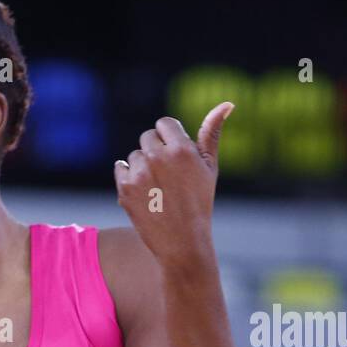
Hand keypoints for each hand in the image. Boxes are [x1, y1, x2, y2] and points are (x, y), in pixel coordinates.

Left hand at [112, 102, 232, 270]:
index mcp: (181, 149)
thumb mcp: (210, 168)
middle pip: (147, 137)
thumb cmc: (199, 203)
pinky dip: (128, 177)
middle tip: (167, 175)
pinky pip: (120, 168)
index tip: (174, 156)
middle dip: (156, 150)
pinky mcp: (124, 188)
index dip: (169, 138)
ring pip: (134, 154)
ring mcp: (139, 173)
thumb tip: (227, 104)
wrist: (181, 242)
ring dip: (142, 165)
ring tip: (157, 187)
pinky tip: (144, 192)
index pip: (164, 123)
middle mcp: (158, 157)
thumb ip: (211, 134)